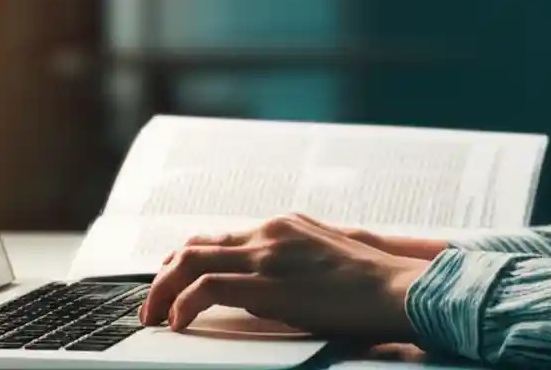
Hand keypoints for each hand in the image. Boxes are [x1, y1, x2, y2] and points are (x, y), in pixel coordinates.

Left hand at [140, 213, 430, 338]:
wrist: (396, 287)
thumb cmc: (372, 283)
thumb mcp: (325, 260)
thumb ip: (290, 265)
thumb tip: (262, 291)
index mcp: (283, 226)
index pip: (221, 238)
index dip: (189, 261)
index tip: (175, 282)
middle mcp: (269, 232)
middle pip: (197, 245)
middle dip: (166, 274)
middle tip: (154, 303)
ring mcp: (266, 255)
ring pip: (191, 261)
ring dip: (164, 290)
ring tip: (154, 316)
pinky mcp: (267, 282)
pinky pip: (206, 288)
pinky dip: (183, 305)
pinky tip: (179, 323)